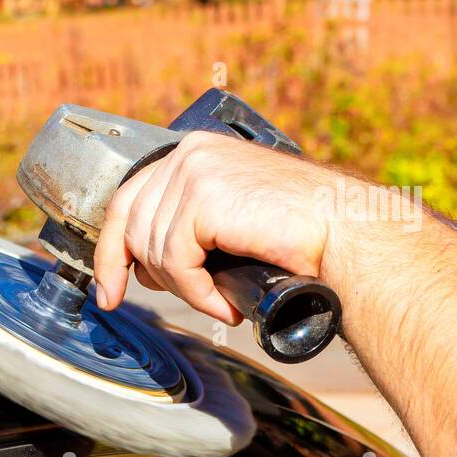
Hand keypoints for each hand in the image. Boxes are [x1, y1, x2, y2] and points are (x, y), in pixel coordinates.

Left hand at [94, 131, 346, 321]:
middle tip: (189, 298)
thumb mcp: (226, 226)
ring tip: (221, 301)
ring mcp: (195, 170)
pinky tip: (225, 304)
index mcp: (192, 154)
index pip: (127, 200)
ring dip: (184, 289)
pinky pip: (176, 261)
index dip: (110, 251)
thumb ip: (186, 230)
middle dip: (148, 275)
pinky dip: (197, 293)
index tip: (108, 292)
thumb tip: (137, 267)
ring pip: (152, 248)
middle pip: (130, 225)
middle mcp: (189, 153)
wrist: (347, 233)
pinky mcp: (204, 196)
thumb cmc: (297, 236)